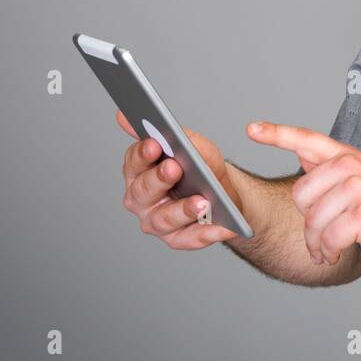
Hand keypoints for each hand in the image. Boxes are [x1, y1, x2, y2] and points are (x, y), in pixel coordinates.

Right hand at [117, 109, 242, 248]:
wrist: (226, 195)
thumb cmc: (202, 169)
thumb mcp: (198, 148)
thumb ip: (178, 136)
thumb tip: (150, 121)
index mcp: (139, 172)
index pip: (133, 162)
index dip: (142, 153)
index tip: (155, 144)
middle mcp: (141, 199)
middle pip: (143, 191)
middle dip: (159, 179)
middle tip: (175, 167)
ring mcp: (157, 221)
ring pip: (164, 218)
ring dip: (183, 210)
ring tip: (203, 202)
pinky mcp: (178, 239)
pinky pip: (191, 238)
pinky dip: (208, 233)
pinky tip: (223, 227)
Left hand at [245, 122, 360, 267]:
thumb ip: (333, 168)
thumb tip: (303, 156)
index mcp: (349, 157)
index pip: (307, 139)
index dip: (277, 134)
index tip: (252, 129)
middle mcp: (352, 166)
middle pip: (301, 194)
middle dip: (307, 222)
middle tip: (321, 236)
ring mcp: (358, 189)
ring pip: (313, 220)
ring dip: (316, 243)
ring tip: (327, 250)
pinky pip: (328, 237)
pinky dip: (328, 252)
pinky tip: (335, 254)